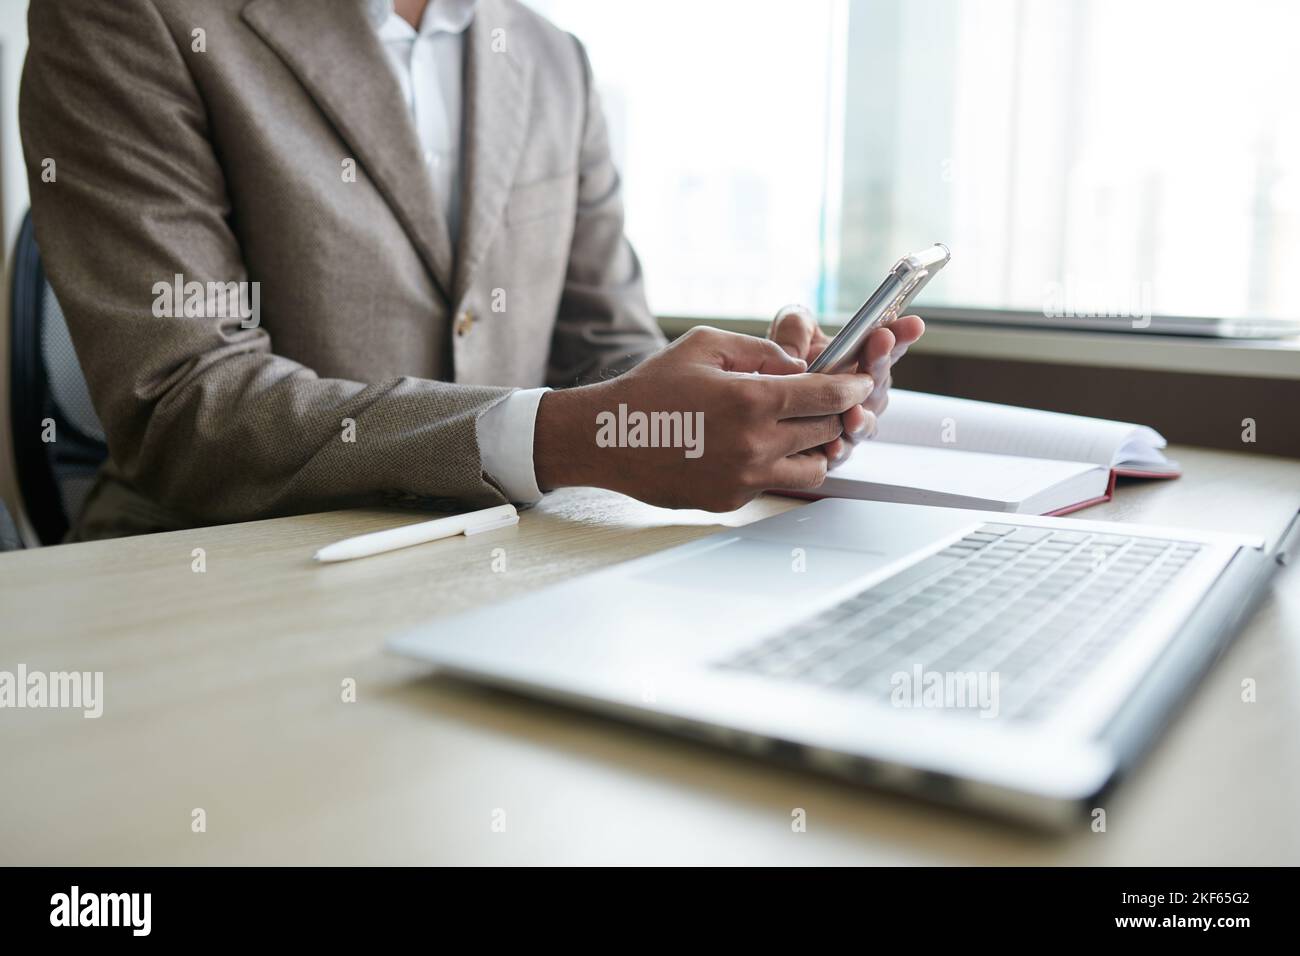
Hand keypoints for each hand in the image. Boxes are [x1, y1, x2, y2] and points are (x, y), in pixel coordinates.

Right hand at [533, 326, 874, 510]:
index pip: (829, 395)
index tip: (861, 382)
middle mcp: (755, 444)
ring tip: (800, 430)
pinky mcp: (732, 500)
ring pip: (814, 469)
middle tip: (828, 402)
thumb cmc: (651, 388)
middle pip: (828, 431)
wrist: (608, 438)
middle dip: (835, 414)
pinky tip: (758, 447)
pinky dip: (779, 466)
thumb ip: (761, 350)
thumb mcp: (705, 345)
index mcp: (752, 400)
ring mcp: (745, 478)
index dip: (853, 386)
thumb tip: (800, 364)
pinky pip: (776, 484)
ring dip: (817, 448)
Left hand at [767, 305, 924, 465]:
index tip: (912, 324)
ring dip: (862, 417)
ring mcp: (852, 422)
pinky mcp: (834, 449)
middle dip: (879, 360)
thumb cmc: (786, 363)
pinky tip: (833, 445)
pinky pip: (842, 452)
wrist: (764, 405)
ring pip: (865, 422)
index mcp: (861, 360)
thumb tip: (797, 353)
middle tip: (881, 342)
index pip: (887, 345)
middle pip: (877, 381)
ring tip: (854, 411)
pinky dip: (839, 448)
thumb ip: (796, 328)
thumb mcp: (790, 332)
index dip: (901, 334)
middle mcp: (863, 393)